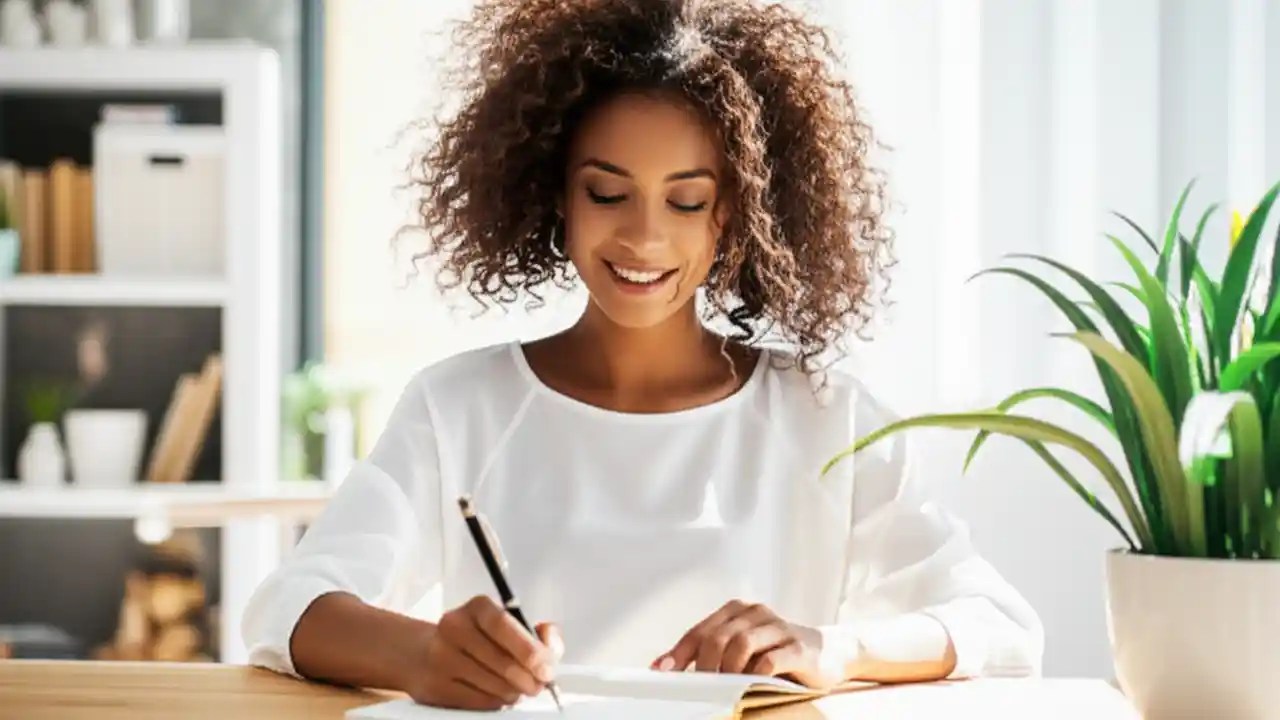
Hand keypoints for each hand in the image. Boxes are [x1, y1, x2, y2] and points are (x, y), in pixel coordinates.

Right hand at [403, 595, 563, 709]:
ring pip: (494, 685)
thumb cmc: (476, 639)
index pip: (504, 626)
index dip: (530, 650)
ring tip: (517, 687)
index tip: (546, 669)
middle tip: (538, 685)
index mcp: (477, 607)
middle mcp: (454, 627)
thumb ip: (536, 633)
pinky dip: (496, 701)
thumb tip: (551, 648)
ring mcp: (441, 657)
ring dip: (514, 692)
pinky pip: (479, 701)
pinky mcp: (435, 685)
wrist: (422, 654)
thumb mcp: (505, 623)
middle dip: (529, 679)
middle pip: (502, 662)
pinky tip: (497, 692)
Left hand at [651, 600, 843, 689]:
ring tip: (725, 687)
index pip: (701, 631)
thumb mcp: (745, 649)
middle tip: (701, 687)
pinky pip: (770, 660)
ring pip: (741, 644)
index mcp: (738, 611)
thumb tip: (674, 671)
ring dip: (728, 669)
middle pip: (718, 637)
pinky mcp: (798, 647)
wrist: (831, 651)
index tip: (661, 671)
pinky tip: (751, 683)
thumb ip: (717, 654)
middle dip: (704, 665)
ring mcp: (778, 628)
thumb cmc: (778, 652)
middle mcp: (756, 613)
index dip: (679, 652)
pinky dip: (755, 673)